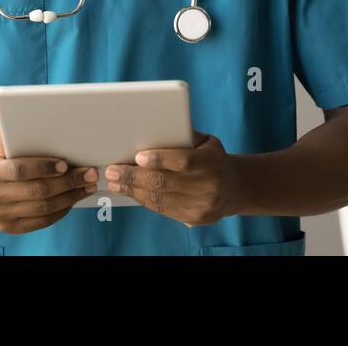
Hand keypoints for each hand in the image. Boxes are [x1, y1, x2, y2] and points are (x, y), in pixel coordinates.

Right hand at [0, 127, 97, 233]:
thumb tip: (13, 128)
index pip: (19, 170)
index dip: (44, 167)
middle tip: (89, 173)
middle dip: (68, 182)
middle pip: (37, 191)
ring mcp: (1, 215)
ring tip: (88, 186)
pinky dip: (62, 210)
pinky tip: (74, 198)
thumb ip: (7, 140)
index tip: (65, 163)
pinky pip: (42, 221)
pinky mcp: (11, 227)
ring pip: (44, 208)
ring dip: (71, 196)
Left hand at [104, 130, 242, 225]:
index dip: (159, 159)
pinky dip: (142, 199)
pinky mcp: (193, 218)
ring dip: (132, 190)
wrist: (234, 188)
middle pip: (164, 183)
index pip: (183, 161)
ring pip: (159, 199)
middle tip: (112, 170)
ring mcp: (201, 205)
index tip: (138, 157)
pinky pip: (162, 209)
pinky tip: (130, 191)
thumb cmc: (212, 158)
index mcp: (212, 163)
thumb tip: (151, 129)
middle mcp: (208, 187)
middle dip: (134, 176)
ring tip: (114, 182)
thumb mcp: (206, 142)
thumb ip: (184, 136)